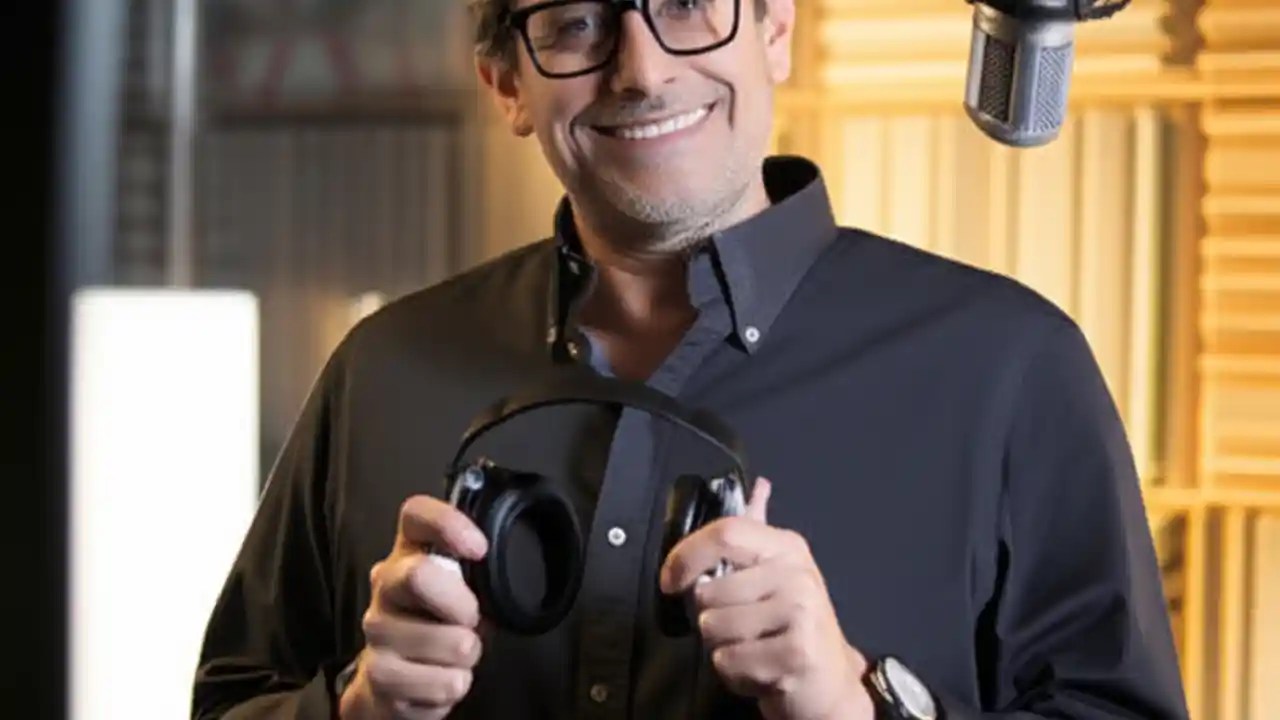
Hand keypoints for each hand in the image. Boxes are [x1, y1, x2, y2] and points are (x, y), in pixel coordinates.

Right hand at [339, 496, 488, 719]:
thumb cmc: (437, 627)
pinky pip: (443, 683)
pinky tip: (440, 677)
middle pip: (418, 575)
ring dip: (465, 655)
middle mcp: (385, 585)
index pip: (415, 514)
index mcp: (409, 553)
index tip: (479, 548)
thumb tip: (504, 567)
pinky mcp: (377, 675)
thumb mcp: (459, 591)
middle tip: (470, 620)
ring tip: (454, 654)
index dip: (448, 524)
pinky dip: (454, 686)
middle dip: (462, 606)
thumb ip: (474, 574)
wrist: (392, 685)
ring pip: (447, 641)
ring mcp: (377, 629)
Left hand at [659, 478, 875, 719]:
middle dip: (709, 619)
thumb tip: (759, 486)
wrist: (830, 685)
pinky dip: (735, 674)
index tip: (670, 580)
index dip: (686, 556)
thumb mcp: (778, 574)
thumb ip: (758, 533)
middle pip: (709, 590)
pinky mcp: (797, 653)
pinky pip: (729, 661)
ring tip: (752, 648)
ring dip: (722, 648)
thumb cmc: (794, 628)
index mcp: (786, 547)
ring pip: (714, 628)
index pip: (724, 533)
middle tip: (739, 629)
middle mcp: (797, 573)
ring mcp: (801, 612)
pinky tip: (760, 668)